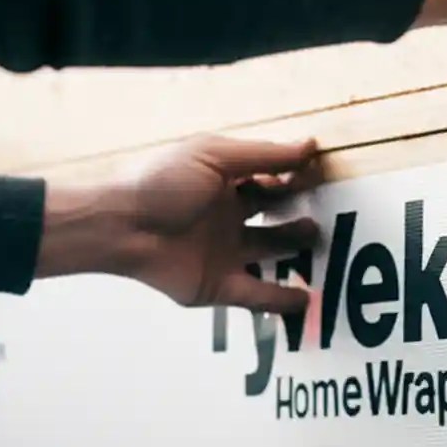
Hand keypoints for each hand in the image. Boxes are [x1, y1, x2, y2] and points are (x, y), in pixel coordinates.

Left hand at [36, 135, 323, 312]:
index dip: (293, 176)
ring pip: (270, 254)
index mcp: (223, 184)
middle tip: (325, 211)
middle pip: (272, 216)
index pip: (268, 180)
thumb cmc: (162, 182)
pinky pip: (257, 295)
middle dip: (298, 214)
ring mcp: (223, 253)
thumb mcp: (215, 156)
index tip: (321, 173)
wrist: (121, 226)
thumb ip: (265, 155)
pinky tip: (306, 298)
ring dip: (296, 250)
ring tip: (320, 241)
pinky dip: (281, 299)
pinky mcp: (217, 286)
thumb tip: (310, 146)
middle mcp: (225, 218)